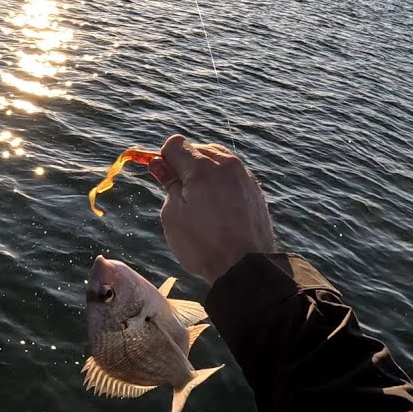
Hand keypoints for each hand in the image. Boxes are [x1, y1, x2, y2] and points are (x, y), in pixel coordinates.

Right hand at [149, 135, 276, 281]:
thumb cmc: (202, 244)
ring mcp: (244, 176)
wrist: (244, 267)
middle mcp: (226, 164)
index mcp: (202, 167)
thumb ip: (167, 183)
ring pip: (217, 159)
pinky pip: (231, 174)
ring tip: (199, 199)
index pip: (176, 144)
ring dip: (203, 171)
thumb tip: (158, 165)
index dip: (163, 158)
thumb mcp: (173, 214)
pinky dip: (219, 181)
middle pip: (197, 148)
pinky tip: (216, 205)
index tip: (162, 177)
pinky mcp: (254, 189)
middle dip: (184, 164)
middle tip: (179, 191)